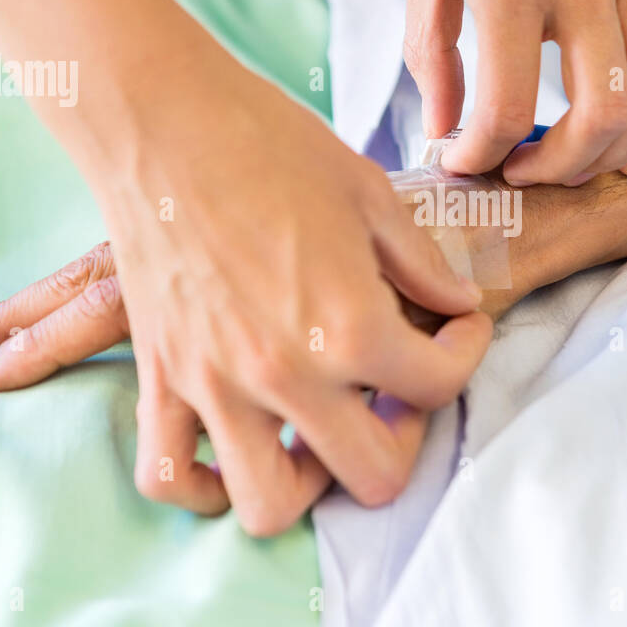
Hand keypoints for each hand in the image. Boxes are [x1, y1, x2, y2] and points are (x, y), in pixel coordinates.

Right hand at [0, 58, 491, 535]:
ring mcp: (215, 388)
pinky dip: (203, 481)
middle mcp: (285, 376)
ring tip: (320, 429)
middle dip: (404, 438)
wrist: (161, 119)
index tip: (456, 324)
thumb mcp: (372, 195)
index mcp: (349, 328)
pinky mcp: (161, 379)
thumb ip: (424, 266)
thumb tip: (458, 305)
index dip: (466, 352)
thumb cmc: (269, 144)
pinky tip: (238, 440)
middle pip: (373, 477)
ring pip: (269, 506)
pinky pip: (169, 476)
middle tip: (398, 390)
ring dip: (310, 481)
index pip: (439, 386)